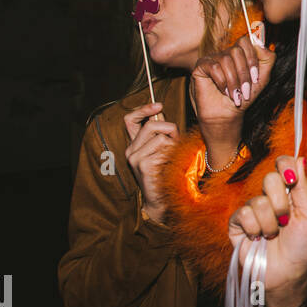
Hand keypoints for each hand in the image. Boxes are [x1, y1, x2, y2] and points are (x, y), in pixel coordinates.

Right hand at [123, 102, 177, 221]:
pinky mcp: (143, 164)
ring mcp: (135, 157)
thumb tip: (161, 114)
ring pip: (160, 137)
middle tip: (176, 140)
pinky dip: (173, 154)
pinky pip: (164, 149)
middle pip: (151, 126)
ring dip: (174, 145)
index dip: (143, 109)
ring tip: (174, 158)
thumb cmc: (168, 175)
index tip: (158, 106)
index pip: (130, 119)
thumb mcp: (164, 150)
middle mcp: (131, 150)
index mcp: (135, 144)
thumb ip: (161, 134)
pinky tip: (171, 166)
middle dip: (170, 129)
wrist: (163, 200)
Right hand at [191, 22, 273, 164]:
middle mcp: (225, 54)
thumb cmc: (244, 97)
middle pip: (236, 50)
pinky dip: (222, 82)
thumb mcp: (262, 78)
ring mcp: (212, 59)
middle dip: (244, 73)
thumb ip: (267, 58)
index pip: (246, 42)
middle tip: (245, 90)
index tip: (255, 78)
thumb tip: (260, 42)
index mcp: (239, 54)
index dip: (252, 58)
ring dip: (234, 81)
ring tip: (235, 94)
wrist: (228, 114)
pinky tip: (224, 92)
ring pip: (226, 59)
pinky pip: (214, 67)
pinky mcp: (200, 67)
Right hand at [227, 157, 306, 306]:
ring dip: (270, 223)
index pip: (283, 165)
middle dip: (281, 202)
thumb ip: (303, 187)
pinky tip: (258, 238)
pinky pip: (243, 214)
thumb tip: (300, 158)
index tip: (292, 179)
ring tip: (274, 235)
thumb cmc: (302, 247)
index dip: (285, 166)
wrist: (287, 273)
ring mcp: (253, 210)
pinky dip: (255, 229)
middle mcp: (270, 197)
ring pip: (258, 201)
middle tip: (286, 220)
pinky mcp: (237, 224)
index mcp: (290, 193)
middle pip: (269, 179)